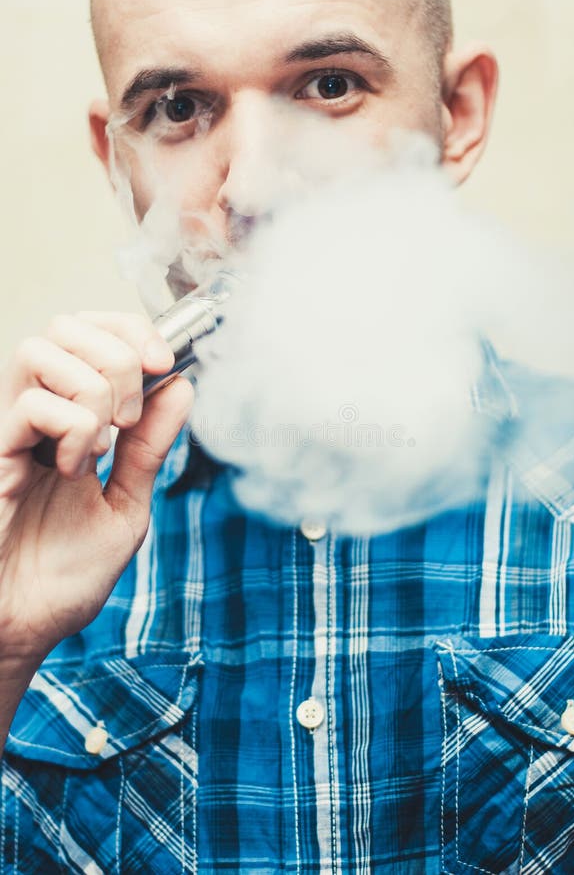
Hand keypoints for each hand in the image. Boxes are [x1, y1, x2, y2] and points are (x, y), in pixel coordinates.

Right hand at [0, 311, 193, 668]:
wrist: (25, 627)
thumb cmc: (65, 575)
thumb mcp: (126, 504)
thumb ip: (149, 447)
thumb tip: (180, 386)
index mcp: (72, 420)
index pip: (91, 333)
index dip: (131, 331)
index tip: (164, 362)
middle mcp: (38, 415)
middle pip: (65, 324)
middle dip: (118, 355)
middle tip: (130, 418)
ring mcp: (10, 430)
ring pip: (41, 347)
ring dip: (94, 389)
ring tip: (100, 445)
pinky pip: (32, 405)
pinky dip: (73, 430)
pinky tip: (71, 470)